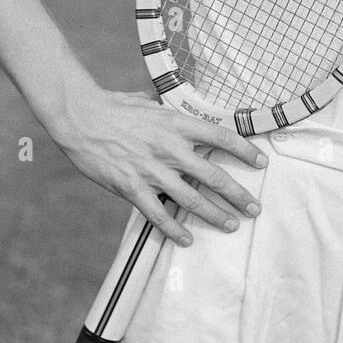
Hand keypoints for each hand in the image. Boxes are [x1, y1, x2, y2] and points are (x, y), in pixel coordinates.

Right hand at [49, 87, 266, 247]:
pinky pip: (158, 215)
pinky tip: (187, 239)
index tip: (261, 162)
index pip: (222, 138)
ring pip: (192, 199)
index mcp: (177, 124)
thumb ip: (166, 112)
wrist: (81, 118)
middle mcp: (171, 148)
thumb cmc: (113, 107)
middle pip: (214, 176)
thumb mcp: (148, 103)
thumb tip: (174, 112)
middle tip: (254, 208)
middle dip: (238, 195)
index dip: (246, 151)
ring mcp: (152, 170)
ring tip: (231, 224)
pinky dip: (174, 230)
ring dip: (215, 215)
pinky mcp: (132, 188)